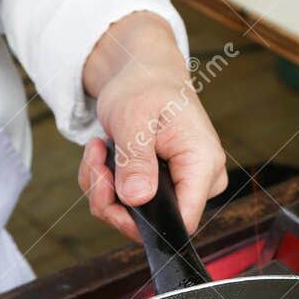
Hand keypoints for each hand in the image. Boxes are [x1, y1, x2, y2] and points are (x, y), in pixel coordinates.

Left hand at [77, 12, 227, 241]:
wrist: (144, 74)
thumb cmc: (145, 87)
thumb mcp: (133, 118)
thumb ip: (136, 160)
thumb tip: (137, 199)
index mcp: (203, 164)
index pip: (183, 221)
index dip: (145, 223)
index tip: (111, 195)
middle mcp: (199, 181)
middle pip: (154, 223)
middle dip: (111, 200)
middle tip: (96, 162)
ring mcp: (182, 187)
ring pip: (135, 218)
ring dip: (103, 190)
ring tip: (96, 151)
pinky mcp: (164, 189)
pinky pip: (129, 206)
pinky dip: (105, 186)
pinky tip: (102, 157)